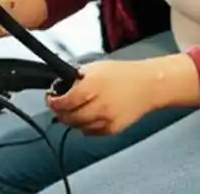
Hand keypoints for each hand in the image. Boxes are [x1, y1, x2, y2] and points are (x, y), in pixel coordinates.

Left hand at [46, 60, 160, 135]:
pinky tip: (85, 117)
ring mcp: (107, 119)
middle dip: (59, 113)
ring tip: (70, 111)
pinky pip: (91, 132)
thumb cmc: (123, 74)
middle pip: (69, 117)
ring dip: (71, 121)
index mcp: (92, 87)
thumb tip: (60, 84)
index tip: (51, 99)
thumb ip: (76, 77)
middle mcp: (99, 105)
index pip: (65, 101)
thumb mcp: (94, 67)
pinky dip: (84, 127)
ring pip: (78, 127)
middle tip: (57, 107)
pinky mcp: (114, 129)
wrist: (148, 86)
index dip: (54, 102)